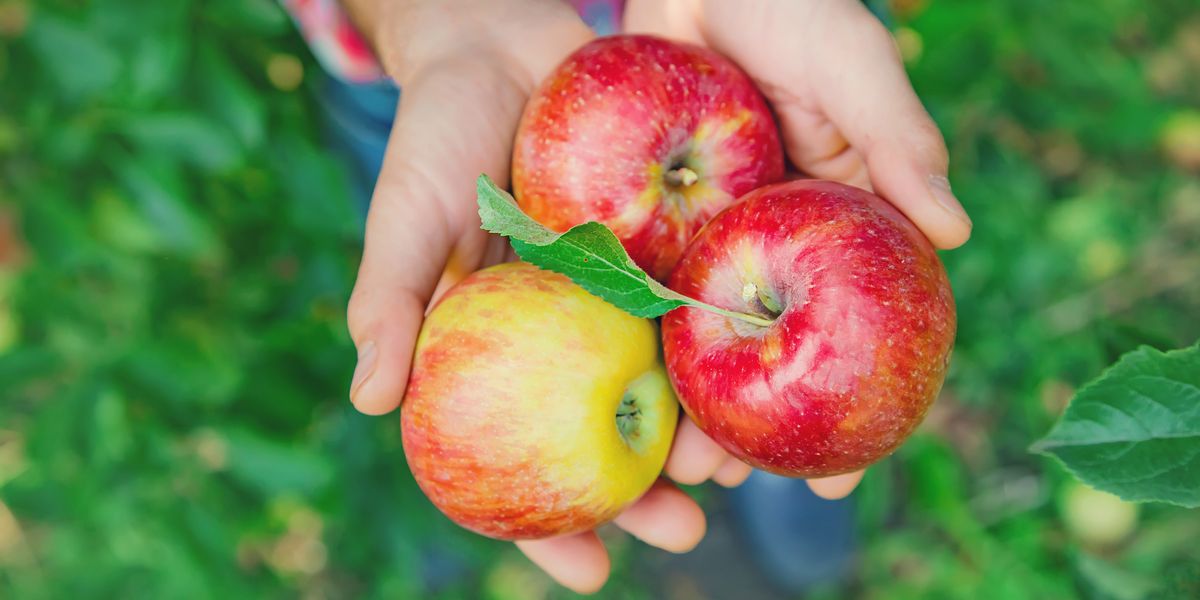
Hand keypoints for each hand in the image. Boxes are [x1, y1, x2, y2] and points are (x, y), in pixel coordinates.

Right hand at [340, 0, 764, 592]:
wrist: (504, 42)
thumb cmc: (438, 134)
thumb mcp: (406, 216)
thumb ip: (390, 301)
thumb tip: (371, 403)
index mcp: (496, 353)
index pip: (518, 458)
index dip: (547, 522)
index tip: (589, 572)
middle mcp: (562, 341)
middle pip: (605, 438)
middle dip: (646, 495)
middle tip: (687, 530)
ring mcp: (616, 298)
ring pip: (661, 383)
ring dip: (699, 432)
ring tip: (735, 467)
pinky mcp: (660, 246)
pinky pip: (692, 303)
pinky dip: (719, 343)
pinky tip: (757, 373)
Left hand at [622, 0, 972, 498]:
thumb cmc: (787, 3)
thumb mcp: (853, 61)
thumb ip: (900, 135)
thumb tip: (953, 233)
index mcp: (839, 225)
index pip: (858, 333)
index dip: (856, 410)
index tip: (845, 478)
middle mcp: (776, 245)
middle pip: (773, 356)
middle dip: (755, 429)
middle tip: (730, 482)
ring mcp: (709, 238)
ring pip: (702, 339)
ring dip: (688, 404)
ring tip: (671, 462)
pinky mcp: (648, 220)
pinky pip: (642, 288)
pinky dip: (635, 340)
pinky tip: (618, 388)